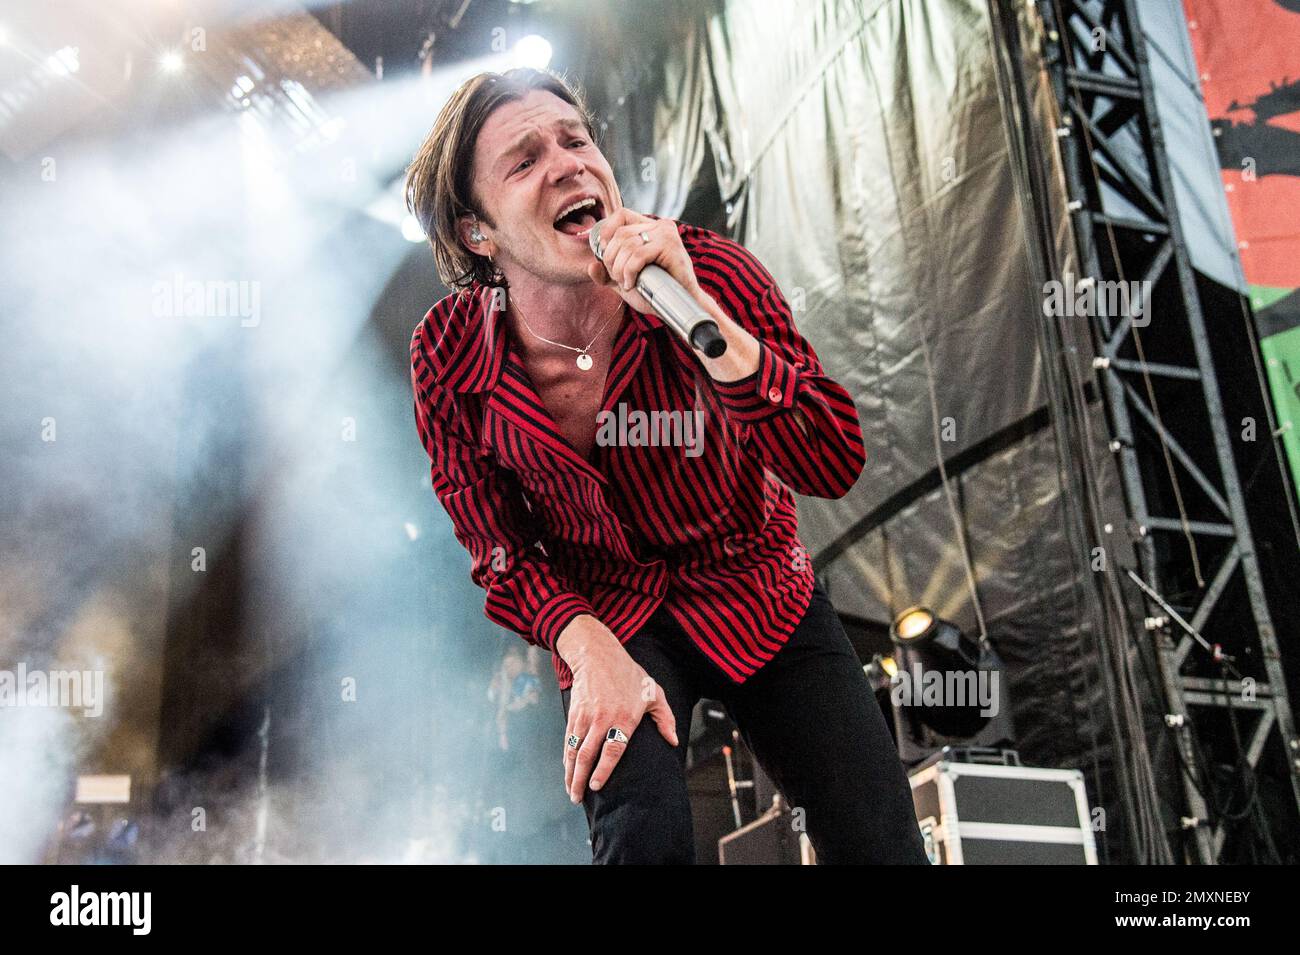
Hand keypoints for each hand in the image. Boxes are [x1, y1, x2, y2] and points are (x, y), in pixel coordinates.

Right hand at [556, 615, 679, 803]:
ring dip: (570, 773)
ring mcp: (586, 716)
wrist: (598, 655)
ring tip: (571, 791)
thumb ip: (664, 718)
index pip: (612, 749)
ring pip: (575, 750)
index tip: (597, 786)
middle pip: (588, 755)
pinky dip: (567, 757)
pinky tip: (567, 771)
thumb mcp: (653, 692)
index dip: (603, 770)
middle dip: (581, 779)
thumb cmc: (629, 675)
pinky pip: (569, 740)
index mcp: (624, 717)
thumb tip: (673, 741)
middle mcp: (602, 718)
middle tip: (578, 798)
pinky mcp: (575, 713)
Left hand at [586, 209, 706, 316]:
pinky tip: (632, 283)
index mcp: (649, 228)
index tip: (604, 254)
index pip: (621, 215)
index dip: (606, 231)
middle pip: (620, 233)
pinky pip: (638, 254)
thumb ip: (607, 275)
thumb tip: (591, 267)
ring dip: (619, 268)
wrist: (679, 307)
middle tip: (618, 277)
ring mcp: (666, 234)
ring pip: (627, 244)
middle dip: (611, 258)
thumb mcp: (625, 282)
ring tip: (626, 282)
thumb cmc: (656, 293)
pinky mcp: (671, 246)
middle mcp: (659, 226)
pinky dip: (629, 271)